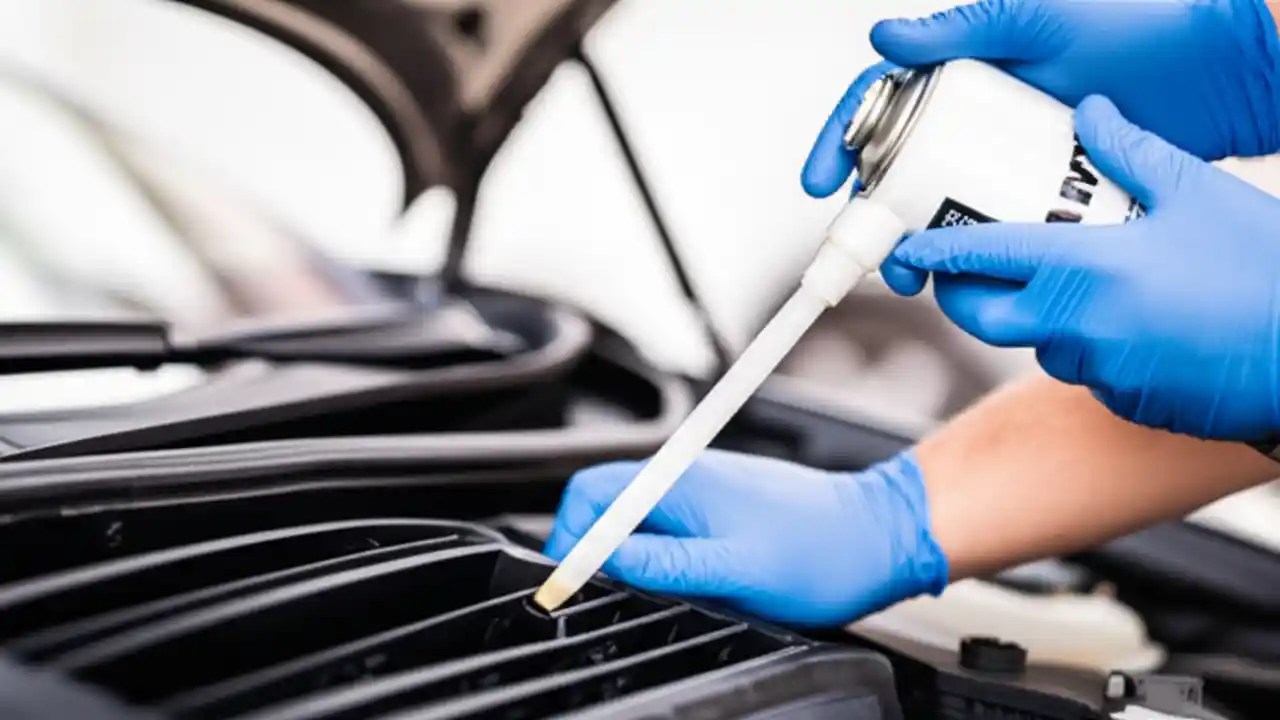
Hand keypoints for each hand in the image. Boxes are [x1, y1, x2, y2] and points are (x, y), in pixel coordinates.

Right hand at [543, 450, 947, 626]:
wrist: (881, 534)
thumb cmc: (823, 551)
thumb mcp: (736, 569)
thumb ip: (665, 563)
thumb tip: (603, 559)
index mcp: (679, 483)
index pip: (588, 495)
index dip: (571, 541)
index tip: (577, 584)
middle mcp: (685, 479)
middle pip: (606, 506)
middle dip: (596, 550)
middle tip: (608, 594)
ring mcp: (704, 492)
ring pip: (636, 519)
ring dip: (629, 554)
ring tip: (651, 590)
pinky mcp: (721, 509)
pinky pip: (668, 528)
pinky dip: (660, 555)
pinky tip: (685, 580)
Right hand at [801, 0, 1279, 294]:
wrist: (1212, 63)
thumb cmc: (1133, 20)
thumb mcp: (1038, 18)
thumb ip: (963, 27)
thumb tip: (885, 39)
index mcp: (958, 67)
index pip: (879, 104)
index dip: (839, 142)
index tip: (822, 183)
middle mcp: (972, 112)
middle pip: (897, 167)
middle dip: (871, 215)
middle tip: (874, 250)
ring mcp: (1003, 153)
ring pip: (938, 203)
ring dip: (913, 242)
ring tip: (914, 274)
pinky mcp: (1037, 187)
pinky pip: (989, 222)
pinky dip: (969, 251)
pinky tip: (963, 273)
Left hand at [893, 96, 1279, 440]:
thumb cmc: (1262, 269)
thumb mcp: (1196, 192)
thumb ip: (1130, 153)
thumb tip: (1089, 112)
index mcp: (1081, 268)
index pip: (980, 260)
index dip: (934, 253)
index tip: (909, 249)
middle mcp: (1075, 326)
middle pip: (983, 319)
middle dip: (964, 296)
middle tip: (970, 270)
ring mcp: (1098, 370)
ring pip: (1036, 343)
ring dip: (1038, 317)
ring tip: (1080, 279)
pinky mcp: (1124, 400)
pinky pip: (1085, 369)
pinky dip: (1090, 344)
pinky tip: (1131, 318)